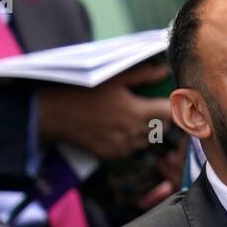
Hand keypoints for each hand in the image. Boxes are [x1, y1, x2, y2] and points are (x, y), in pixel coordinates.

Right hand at [38, 63, 172, 159]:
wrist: (54, 114)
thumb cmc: (83, 91)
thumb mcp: (114, 77)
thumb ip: (143, 74)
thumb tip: (165, 71)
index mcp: (136, 112)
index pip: (170, 112)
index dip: (173, 104)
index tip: (170, 99)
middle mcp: (132, 133)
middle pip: (161, 128)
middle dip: (161, 117)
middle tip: (151, 104)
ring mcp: (121, 146)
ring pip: (147, 141)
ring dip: (147, 130)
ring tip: (135, 116)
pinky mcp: (110, 154)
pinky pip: (131, 150)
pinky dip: (132, 140)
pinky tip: (120, 128)